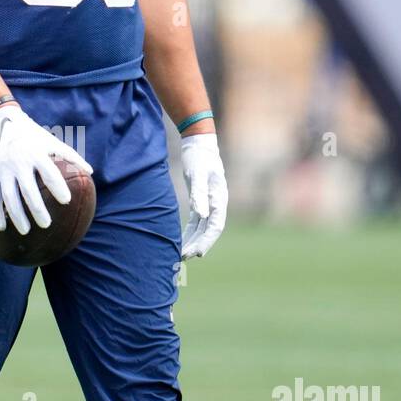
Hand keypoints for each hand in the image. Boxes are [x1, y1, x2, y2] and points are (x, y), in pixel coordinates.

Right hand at [0, 102, 93, 235]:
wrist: (1, 121)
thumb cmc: (33, 135)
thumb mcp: (51, 141)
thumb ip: (70, 156)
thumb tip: (90, 172)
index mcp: (36, 153)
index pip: (49, 172)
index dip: (58, 187)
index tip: (66, 201)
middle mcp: (19, 162)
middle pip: (28, 189)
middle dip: (37, 208)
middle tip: (47, 224)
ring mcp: (4, 169)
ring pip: (9, 196)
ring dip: (16, 215)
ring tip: (26, 230)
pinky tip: (2, 227)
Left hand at [180, 131, 227, 258]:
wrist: (198, 143)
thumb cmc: (198, 157)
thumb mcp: (197, 175)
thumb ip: (199, 194)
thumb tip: (201, 215)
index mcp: (219, 199)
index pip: (215, 226)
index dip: (207, 241)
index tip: (198, 253)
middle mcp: (216, 204)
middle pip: (209, 230)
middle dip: (198, 245)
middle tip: (184, 257)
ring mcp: (209, 203)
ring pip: (202, 228)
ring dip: (193, 241)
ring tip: (181, 255)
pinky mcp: (200, 200)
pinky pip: (196, 222)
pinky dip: (189, 232)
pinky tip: (181, 241)